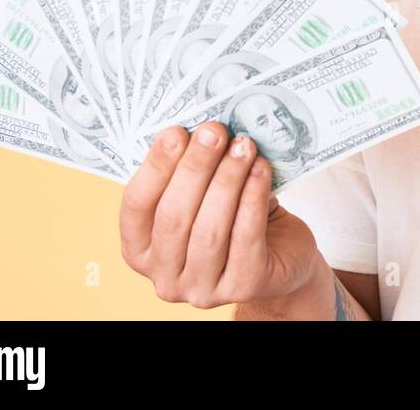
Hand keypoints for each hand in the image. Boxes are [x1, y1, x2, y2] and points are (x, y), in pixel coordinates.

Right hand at [120, 122, 325, 308]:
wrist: (283, 256)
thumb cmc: (234, 219)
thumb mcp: (205, 195)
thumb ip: (194, 171)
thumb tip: (199, 128)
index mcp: (141, 250)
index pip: (137, 207)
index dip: (156, 168)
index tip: (176, 132)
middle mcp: (165, 278)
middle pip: (173, 217)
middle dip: (195, 168)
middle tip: (214, 131)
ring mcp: (202, 290)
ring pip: (209, 229)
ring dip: (227, 180)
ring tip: (244, 145)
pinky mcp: (243, 289)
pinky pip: (246, 238)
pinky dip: (253, 198)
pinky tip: (261, 169)